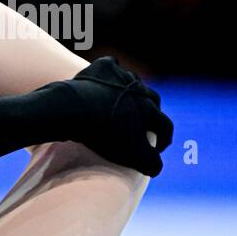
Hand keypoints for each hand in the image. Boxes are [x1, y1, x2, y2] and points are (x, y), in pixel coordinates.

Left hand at [47, 56, 173, 175]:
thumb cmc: (101, 134)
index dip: (163, 139)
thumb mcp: (129, 154)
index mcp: (149, 111)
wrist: (72, 109)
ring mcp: (122, 76)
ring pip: (132, 83)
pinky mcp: (103, 67)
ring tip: (121, 103)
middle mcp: (140, 90)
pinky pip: (110, 67)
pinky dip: (110, 74)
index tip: (157, 147)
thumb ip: (149, 161)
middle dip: (150, 113)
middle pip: (152, 101)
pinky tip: (103, 81)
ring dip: (130, 93)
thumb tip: (156, 168)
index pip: (164, 126)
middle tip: (141, 123)